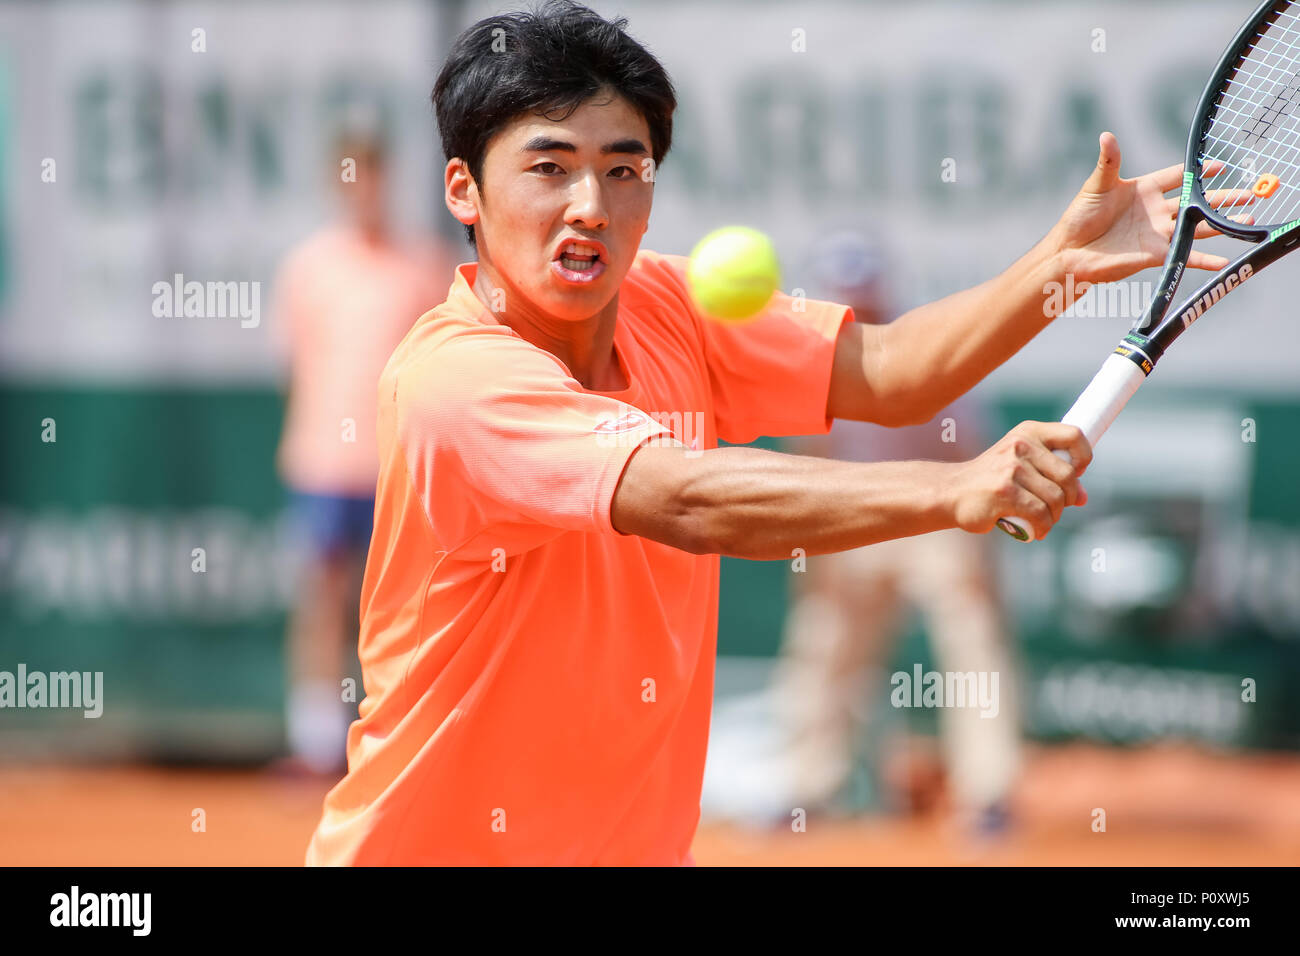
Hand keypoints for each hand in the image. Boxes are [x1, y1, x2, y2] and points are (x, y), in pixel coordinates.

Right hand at [945, 422, 1092, 539]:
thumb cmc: (989, 480)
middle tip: (1056, 508)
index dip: (1083, 458)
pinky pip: (1040, 514)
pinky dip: (1043, 527)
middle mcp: (1020, 445)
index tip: (1076, 474)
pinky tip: (1035, 531)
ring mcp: (1011, 468)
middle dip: (1068, 498)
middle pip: (1068, 476)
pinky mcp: (1004, 492)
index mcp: (1028, 432)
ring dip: (1054, 516)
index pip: (1074, 435)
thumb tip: (1084, 497)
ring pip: (1056, 498)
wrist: (950, 492)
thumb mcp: (1019, 465)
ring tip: (1042, 521)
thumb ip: (1050, 475)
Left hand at [1046, 132, 1255, 285]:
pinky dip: (1204, 259)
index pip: (1178, 176)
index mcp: (1145, 189)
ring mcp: (1158, 233)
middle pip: (1197, 201)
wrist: (1069, 251)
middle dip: (1223, 197)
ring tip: (1249, 218)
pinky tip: (1224, 260)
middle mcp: (1156, 210)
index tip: (1220, 165)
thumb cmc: (1080, 216)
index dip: (1198, 170)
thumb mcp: (1096, 185)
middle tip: (1251, 192)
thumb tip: (1106, 135)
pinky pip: (1184, 255)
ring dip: (1223, 224)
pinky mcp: (1155, 254)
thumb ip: (1108, 161)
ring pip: (1198, 226)